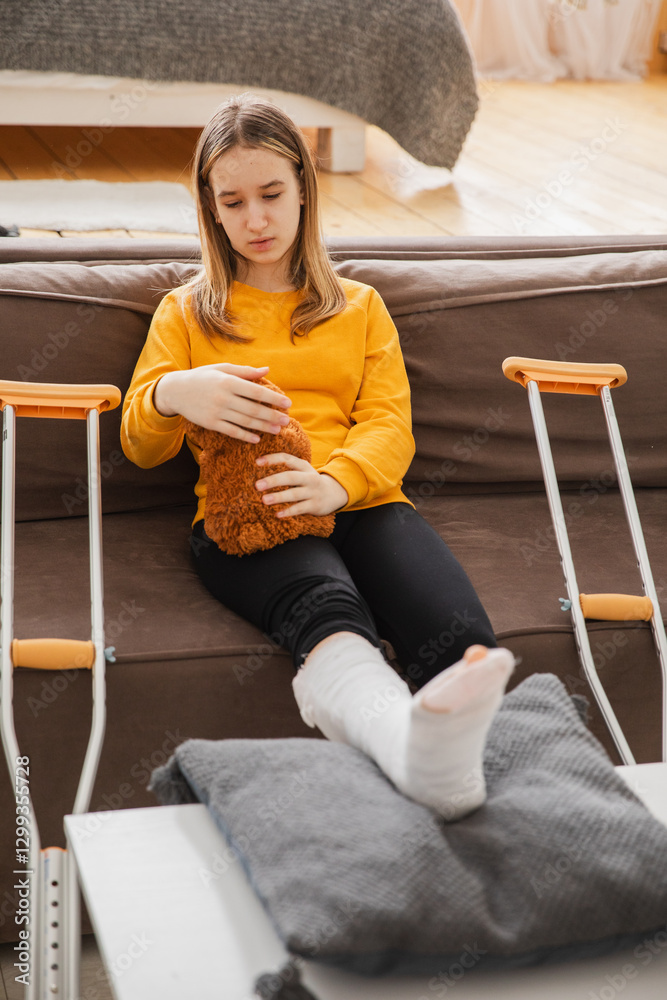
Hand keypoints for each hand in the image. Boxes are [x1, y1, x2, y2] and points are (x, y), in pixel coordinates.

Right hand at [154, 364, 290, 442]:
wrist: (175, 391)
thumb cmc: (202, 377)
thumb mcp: (222, 369)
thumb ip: (245, 371)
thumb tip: (267, 370)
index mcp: (228, 381)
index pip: (256, 391)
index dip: (273, 398)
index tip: (287, 403)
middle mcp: (223, 397)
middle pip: (253, 409)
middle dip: (272, 415)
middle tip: (287, 420)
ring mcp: (217, 412)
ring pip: (245, 422)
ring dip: (263, 427)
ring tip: (277, 429)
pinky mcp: (210, 423)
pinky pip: (231, 431)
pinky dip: (245, 436)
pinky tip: (257, 438)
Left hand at [255, 454, 348, 516]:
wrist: (335, 493)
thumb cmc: (310, 481)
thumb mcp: (303, 470)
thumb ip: (287, 468)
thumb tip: (259, 466)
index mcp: (303, 466)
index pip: (287, 459)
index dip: (272, 459)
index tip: (257, 462)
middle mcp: (309, 477)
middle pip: (290, 477)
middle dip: (273, 480)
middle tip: (257, 485)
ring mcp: (313, 492)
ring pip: (294, 494)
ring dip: (278, 497)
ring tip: (264, 500)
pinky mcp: (315, 505)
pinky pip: (300, 509)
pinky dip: (288, 511)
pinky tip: (277, 514)